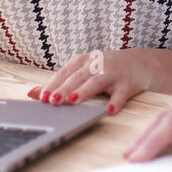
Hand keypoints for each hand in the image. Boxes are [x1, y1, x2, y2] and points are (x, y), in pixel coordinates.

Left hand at [26, 48, 153, 114]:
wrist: (139, 63)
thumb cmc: (105, 69)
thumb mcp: (82, 72)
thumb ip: (59, 83)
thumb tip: (32, 94)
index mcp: (82, 61)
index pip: (64, 73)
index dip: (53, 84)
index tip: (42, 97)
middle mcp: (96, 64)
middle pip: (78, 77)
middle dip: (64, 89)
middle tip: (52, 100)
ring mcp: (112, 73)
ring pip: (96, 82)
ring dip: (84, 91)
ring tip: (73, 101)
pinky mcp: (127, 83)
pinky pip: (120, 94)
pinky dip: (115, 102)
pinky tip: (109, 110)